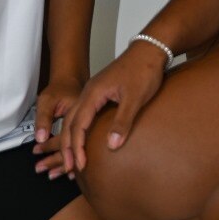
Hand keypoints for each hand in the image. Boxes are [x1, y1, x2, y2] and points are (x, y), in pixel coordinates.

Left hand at [32, 76, 82, 180]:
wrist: (72, 80)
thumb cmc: (59, 88)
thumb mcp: (47, 99)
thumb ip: (43, 118)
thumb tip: (40, 138)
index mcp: (78, 114)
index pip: (66, 138)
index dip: (53, 150)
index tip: (39, 157)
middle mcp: (86, 123)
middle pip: (73, 148)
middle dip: (58, 163)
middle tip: (43, 171)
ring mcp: (89, 128)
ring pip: (78, 151)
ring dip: (64, 165)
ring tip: (52, 175)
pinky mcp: (89, 132)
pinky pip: (81, 148)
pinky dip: (73, 160)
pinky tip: (71, 171)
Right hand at [57, 42, 167, 175]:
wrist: (150, 50)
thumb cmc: (144, 71)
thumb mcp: (135, 98)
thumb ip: (122, 122)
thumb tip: (112, 145)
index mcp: (93, 93)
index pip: (78, 124)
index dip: (77, 146)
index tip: (80, 165)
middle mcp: (89, 92)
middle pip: (70, 123)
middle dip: (68, 146)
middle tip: (71, 169)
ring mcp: (93, 92)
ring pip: (74, 118)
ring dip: (72, 139)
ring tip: (73, 158)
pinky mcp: (101, 93)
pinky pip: (83, 114)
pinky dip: (80, 129)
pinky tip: (85, 139)